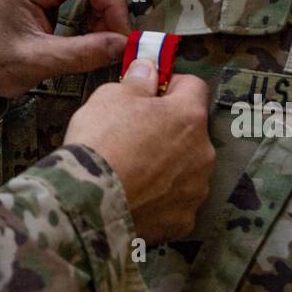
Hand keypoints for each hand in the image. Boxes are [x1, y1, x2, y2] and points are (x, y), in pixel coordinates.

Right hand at [63, 61, 213, 244]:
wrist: (88, 201)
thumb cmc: (101, 140)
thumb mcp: (111, 95)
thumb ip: (137, 81)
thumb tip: (148, 70)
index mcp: (189, 117)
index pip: (194, 87)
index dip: (170, 85)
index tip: (150, 92)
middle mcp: (203, 154)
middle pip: (191, 132)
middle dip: (169, 130)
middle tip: (135, 134)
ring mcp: (195, 191)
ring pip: (186, 169)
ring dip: (168, 166)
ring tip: (133, 170)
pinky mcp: (182, 222)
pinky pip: (176, 203)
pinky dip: (161, 199)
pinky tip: (135, 196)